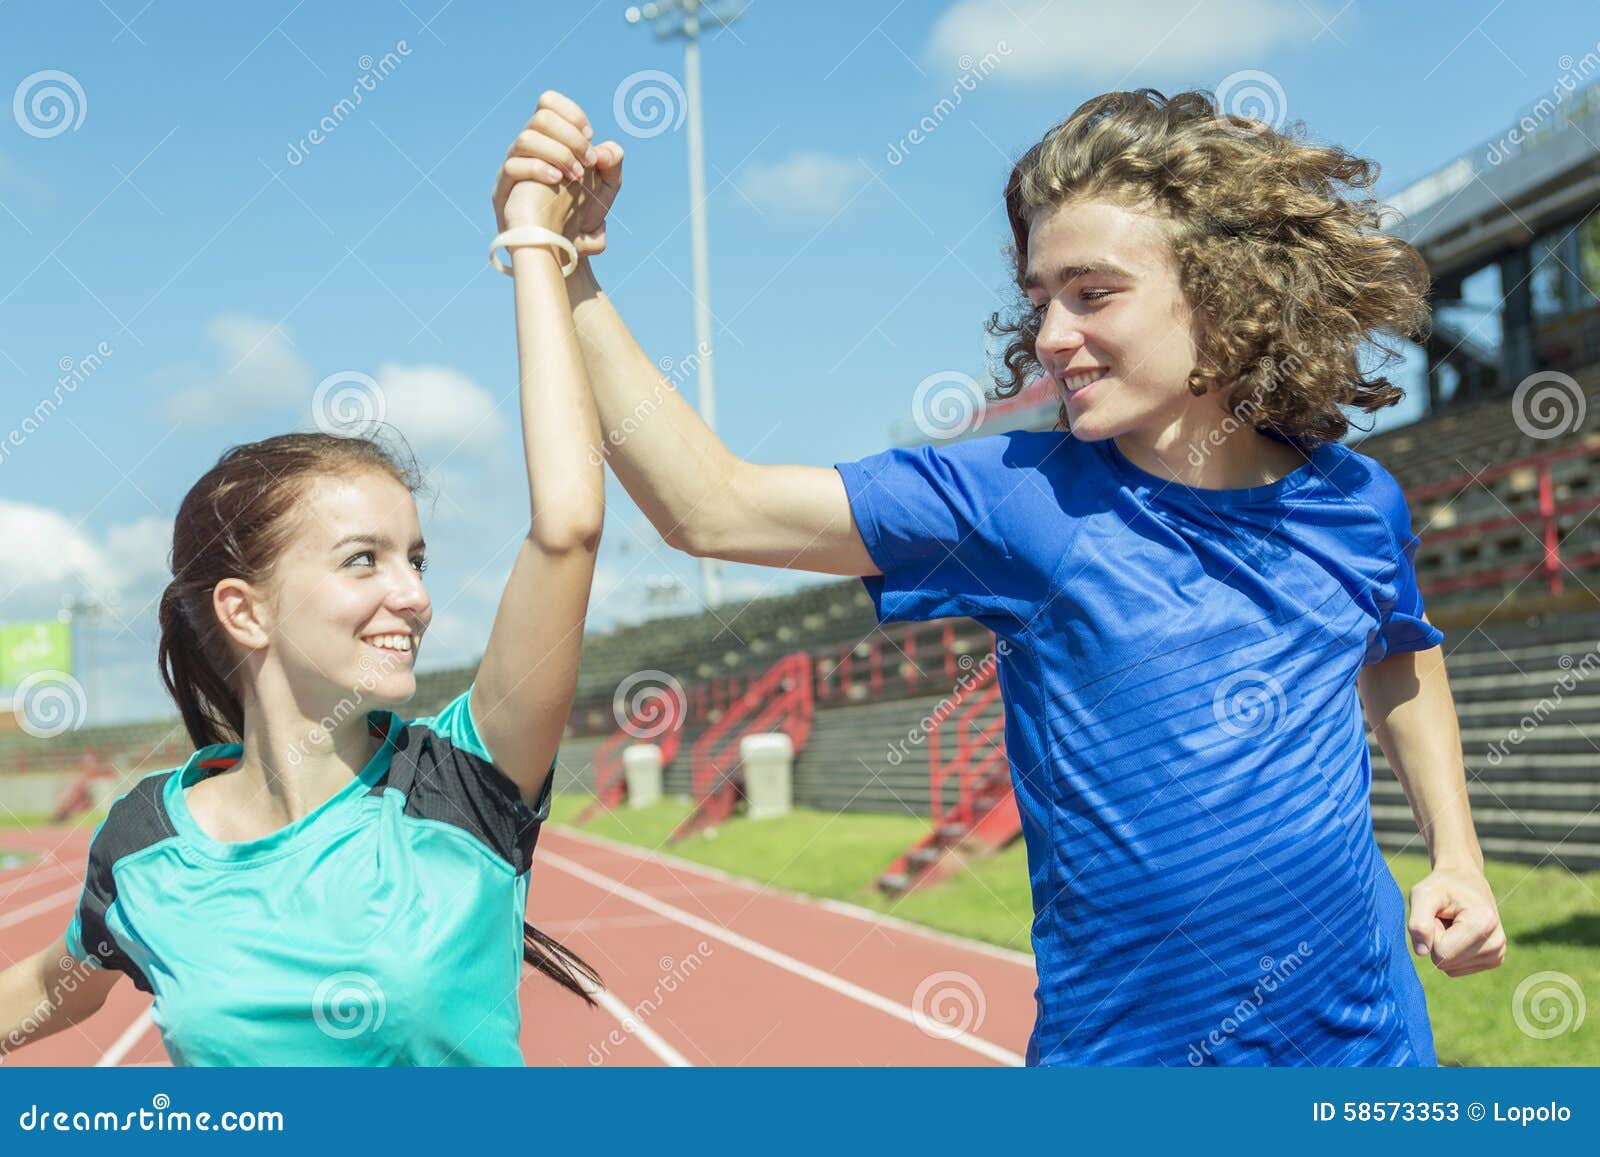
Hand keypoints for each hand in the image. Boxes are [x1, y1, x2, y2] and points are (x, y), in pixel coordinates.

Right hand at [492, 91, 623, 253]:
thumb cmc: (582, 214)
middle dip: (571, 137)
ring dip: (558, 154)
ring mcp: (514, 166)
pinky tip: (558, 181)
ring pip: (526, 138)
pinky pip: (514, 166)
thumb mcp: (607, 186)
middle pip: (541, 116)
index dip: (571, 114)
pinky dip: (539, 169)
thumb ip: (612, 162)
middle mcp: (529, 149)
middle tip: (588, 163)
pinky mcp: (504, 189)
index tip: (590, 138)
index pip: (548, 103)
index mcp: (549, 140)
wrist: (566, 248)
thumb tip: (602, 150)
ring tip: (575, 177)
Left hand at [1408, 866, 1506, 976]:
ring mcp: (1497, 954)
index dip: (1431, 933)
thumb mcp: (1422, 895)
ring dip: (1443, 946)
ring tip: (1453, 924)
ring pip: (1450, 968)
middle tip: (1445, 919)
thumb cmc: (1441, 887)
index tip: (1440, 914)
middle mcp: (1497, 943)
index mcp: (1484, 923)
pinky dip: (1451, 952)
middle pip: (1445, 962)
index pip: (1441, 952)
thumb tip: (1421, 953)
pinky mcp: (1493, 960)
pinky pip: (1455, 969)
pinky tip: (1459, 934)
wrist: (1464, 881)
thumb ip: (1418, 922)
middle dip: (1436, 941)